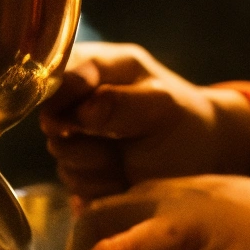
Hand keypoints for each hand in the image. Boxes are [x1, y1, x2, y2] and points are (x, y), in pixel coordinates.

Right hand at [39, 45, 249, 199]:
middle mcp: (79, 97)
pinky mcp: (78, 167)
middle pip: (51, 117)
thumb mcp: (162, 105)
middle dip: (83, 137)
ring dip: (95, 164)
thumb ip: (124, 102)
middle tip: (117, 142)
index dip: (62, 96)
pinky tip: (122, 177)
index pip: (59, 72)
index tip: (76, 120)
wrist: (199, 159)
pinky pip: (71, 180)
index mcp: (98, 65)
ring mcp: (75, 134)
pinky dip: (99, 185)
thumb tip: (85, 110)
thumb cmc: (183, 120)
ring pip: (60, 153)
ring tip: (125, 160)